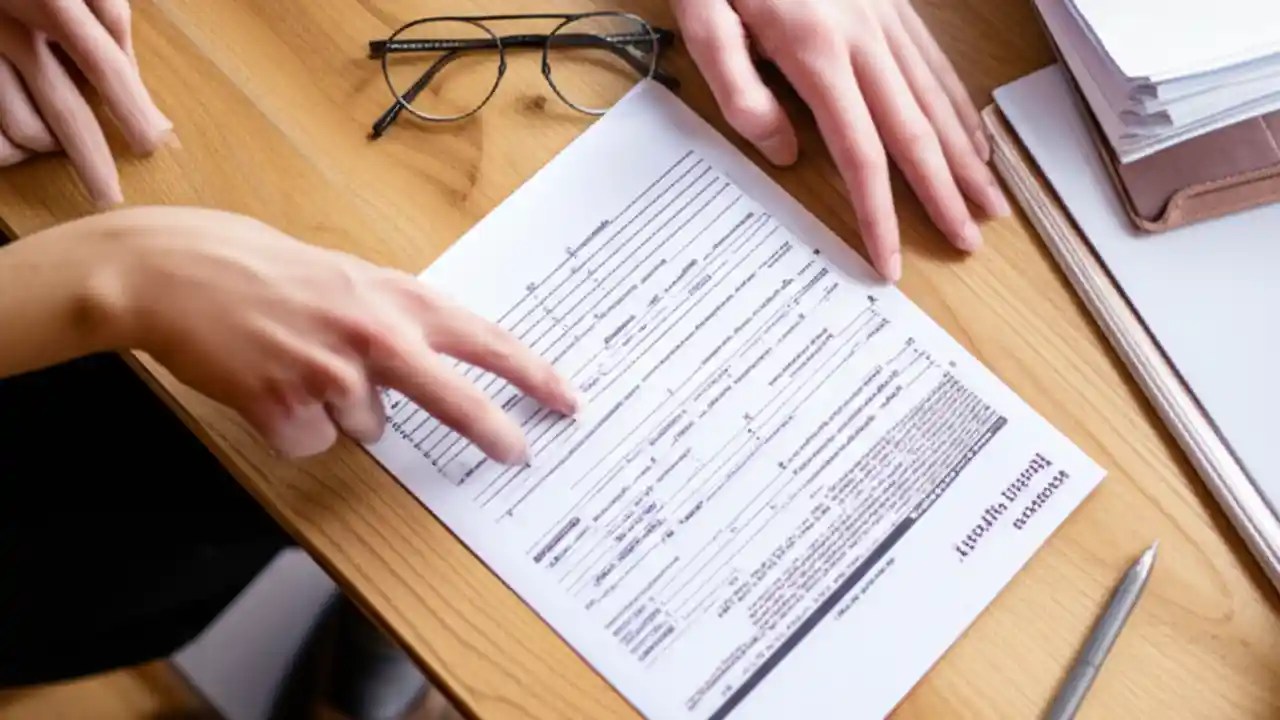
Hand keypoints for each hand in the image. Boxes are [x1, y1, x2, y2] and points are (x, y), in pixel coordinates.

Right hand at [0, 1, 171, 206]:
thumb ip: (108, 18)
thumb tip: (134, 81)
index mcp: (50, 0)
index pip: (103, 65)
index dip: (132, 108)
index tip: (153, 142)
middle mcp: (8, 28)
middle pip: (63, 112)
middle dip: (93, 163)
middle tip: (109, 198)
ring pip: (20, 129)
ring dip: (50, 148)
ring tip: (62, 144)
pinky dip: (7, 150)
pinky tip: (22, 146)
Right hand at [82, 206, 578, 462]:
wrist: (181, 270)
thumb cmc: (269, 273)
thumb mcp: (350, 280)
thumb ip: (397, 322)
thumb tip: (435, 371)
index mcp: (396, 297)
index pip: (484, 339)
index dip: (531, 373)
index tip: (567, 399)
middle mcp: (373, 332)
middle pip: (453, 398)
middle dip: (491, 430)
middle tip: (519, 454)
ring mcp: (329, 369)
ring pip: (365, 427)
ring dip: (338, 412)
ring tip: (294, 364)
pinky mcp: (285, 402)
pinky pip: (311, 442)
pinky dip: (292, 427)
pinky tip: (265, 385)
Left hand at [672, 0, 1010, 280]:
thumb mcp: (704, 21)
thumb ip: (740, 90)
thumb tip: (788, 152)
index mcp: (817, 50)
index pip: (860, 152)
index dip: (879, 213)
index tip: (890, 260)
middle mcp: (865, 37)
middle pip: (915, 132)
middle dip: (943, 195)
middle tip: (969, 242)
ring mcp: (885, 16)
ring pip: (937, 96)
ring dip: (965, 155)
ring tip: (989, 200)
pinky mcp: (891, 2)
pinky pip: (934, 61)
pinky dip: (959, 104)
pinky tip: (972, 132)